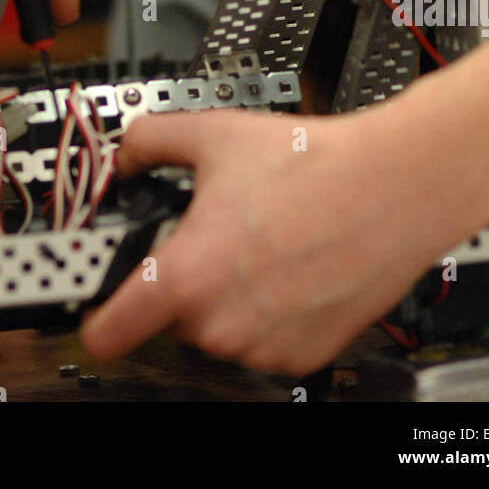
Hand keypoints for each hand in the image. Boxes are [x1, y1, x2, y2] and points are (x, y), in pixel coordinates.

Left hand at [79, 104, 450, 375]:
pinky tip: (288, 264)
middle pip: (167, 318)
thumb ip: (149, 141)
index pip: (106, 334)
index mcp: (186, 277)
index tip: (97, 303)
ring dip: (226, 295)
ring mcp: (263, 347)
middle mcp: (221, 325)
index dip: (95, 314)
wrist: (393, 187)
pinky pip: (260, 340)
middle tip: (212, 235)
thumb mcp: (214, 133)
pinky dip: (266, 310)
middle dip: (181, 279)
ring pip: (216, 329)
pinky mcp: (302, 355)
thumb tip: (127, 154)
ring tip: (260, 241)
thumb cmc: (314, 164)